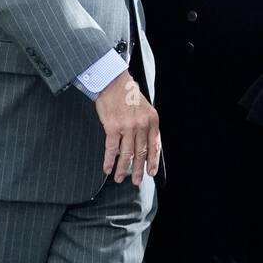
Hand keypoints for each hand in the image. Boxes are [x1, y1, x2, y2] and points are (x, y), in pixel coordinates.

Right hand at [95, 70, 160, 185]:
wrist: (113, 81)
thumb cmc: (128, 94)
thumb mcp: (144, 108)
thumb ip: (146, 125)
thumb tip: (144, 145)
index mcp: (152, 120)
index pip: (154, 146)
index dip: (153, 161)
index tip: (151, 172)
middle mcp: (141, 125)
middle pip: (140, 153)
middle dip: (138, 169)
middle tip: (136, 181)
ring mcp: (127, 127)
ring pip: (126, 154)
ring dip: (122, 169)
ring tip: (119, 178)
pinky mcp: (112, 127)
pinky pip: (111, 149)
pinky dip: (109, 160)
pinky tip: (107, 168)